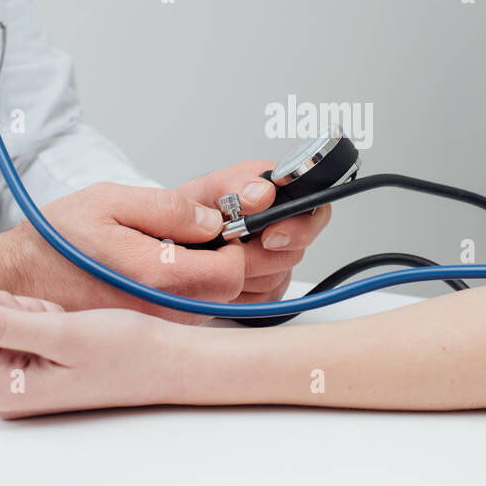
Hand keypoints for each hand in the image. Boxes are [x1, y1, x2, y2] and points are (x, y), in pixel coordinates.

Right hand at [0, 181, 245, 323]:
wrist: (18, 280)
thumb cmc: (57, 241)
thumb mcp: (109, 201)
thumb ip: (168, 208)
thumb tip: (213, 220)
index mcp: (156, 278)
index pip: (232, 271)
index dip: (233, 242)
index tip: (215, 222)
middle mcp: (162, 311)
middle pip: (229, 289)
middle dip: (225, 255)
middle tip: (197, 230)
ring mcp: (157, 324)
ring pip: (211, 300)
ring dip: (205, 270)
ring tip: (169, 246)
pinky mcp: (149, 328)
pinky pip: (188, 308)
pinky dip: (186, 285)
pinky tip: (158, 264)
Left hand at [0, 292, 174, 418]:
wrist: (169, 359)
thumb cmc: (126, 351)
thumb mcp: (59, 332)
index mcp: (5, 390)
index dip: (9, 307)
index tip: (48, 320)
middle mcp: (8, 391)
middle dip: (26, 310)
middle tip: (66, 326)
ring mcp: (23, 381)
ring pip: (6, 318)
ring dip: (41, 313)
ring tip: (76, 331)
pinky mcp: (37, 369)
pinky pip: (26, 326)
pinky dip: (51, 319)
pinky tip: (78, 334)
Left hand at [176, 160, 332, 304]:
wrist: (171, 247)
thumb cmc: (188, 215)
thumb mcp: (202, 192)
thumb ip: (232, 186)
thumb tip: (262, 194)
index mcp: (274, 192)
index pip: (314, 206)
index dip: (299, 224)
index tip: (268, 235)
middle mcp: (281, 225)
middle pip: (298, 248)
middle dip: (260, 252)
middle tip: (234, 247)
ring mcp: (276, 258)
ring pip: (279, 276)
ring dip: (245, 272)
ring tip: (221, 258)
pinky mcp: (267, 288)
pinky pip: (265, 299)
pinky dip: (240, 292)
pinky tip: (223, 276)